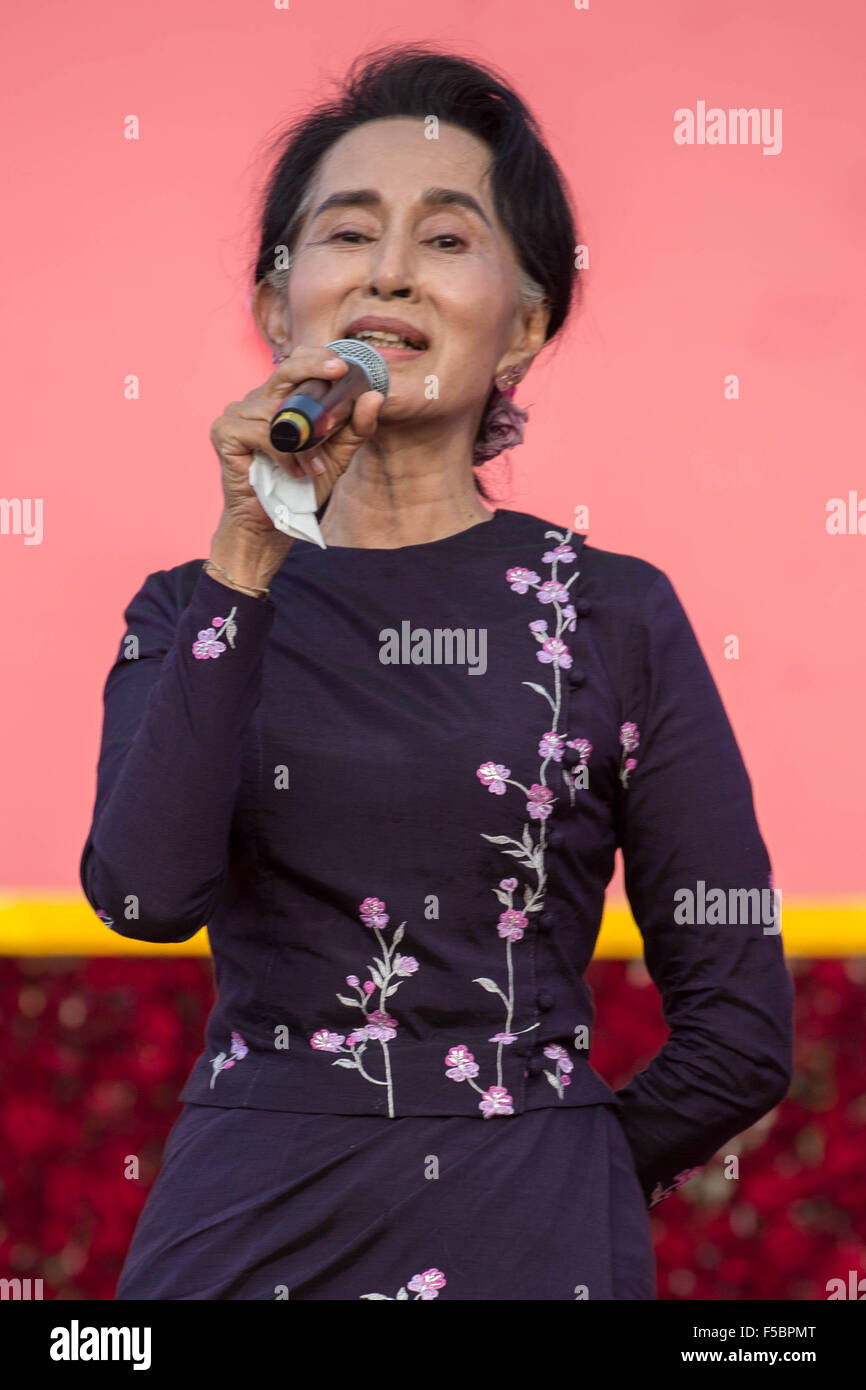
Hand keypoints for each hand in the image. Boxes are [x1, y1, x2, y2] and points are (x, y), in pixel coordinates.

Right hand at [210, 345, 383, 540]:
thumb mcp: (336, 455)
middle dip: (314, 368)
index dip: (317, 358)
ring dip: (304, 443)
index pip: (295, 364)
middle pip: (285, 370)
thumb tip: (375, 397)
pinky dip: (284, 453)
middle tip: (338, 372)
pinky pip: (262, 432)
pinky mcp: (224, 432)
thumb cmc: (300, 487)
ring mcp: (237, 413)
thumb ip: (354, 428)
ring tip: (313, 468)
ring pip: (279, 411)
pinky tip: (293, 472)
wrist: (271, 522)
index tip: (342, 365)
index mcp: (278, 399)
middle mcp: (256, 400)